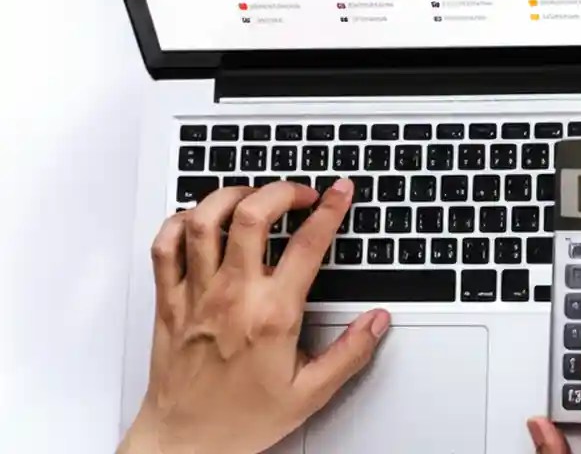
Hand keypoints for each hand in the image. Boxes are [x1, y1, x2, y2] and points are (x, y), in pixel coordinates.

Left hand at [119, 180, 390, 453]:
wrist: (184, 443)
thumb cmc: (239, 421)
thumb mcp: (310, 392)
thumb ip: (350, 353)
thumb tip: (376, 321)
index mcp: (272, 316)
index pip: (307, 245)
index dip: (329, 209)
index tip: (339, 193)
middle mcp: (232, 297)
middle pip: (252, 215)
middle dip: (281, 191)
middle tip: (299, 194)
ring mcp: (196, 295)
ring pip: (204, 219)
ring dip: (232, 196)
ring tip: (253, 196)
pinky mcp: (169, 301)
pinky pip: (165, 245)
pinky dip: (181, 222)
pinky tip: (201, 221)